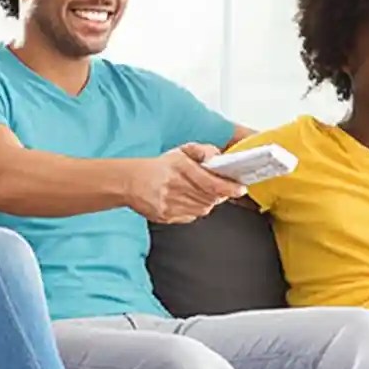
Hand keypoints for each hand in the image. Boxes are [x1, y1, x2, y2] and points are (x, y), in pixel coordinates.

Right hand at [126, 144, 246, 223]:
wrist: (129, 182)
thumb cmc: (157, 167)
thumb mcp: (181, 152)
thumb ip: (202, 151)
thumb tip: (217, 157)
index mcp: (180, 167)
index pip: (211, 182)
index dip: (229, 188)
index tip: (240, 189)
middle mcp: (174, 186)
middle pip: (209, 197)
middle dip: (219, 194)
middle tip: (220, 189)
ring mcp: (170, 203)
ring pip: (202, 208)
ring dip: (207, 201)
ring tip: (198, 192)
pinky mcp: (166, 216)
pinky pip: (190, 216)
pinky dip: (194, 209)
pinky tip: (186, 200)